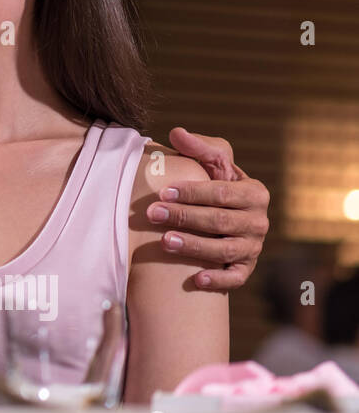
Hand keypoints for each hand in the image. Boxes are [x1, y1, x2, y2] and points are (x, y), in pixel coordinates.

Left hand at [148, 127, 269, 290]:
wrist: (223, 217)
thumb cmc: (214, 184)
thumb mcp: (212, 162)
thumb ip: (198, 147)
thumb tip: (176, 132)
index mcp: (254, 193)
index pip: (222, 193)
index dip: (193, 193)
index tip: (164, 192)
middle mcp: (258, 222)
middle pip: (220, 222)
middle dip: (185, 217)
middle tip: (152, 214)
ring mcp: (253, 247)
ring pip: (224, 250)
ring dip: (194, 247)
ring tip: (165, 241)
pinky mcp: (246, 268)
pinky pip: (236, 278)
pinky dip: (219, 280)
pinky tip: (196, 280)